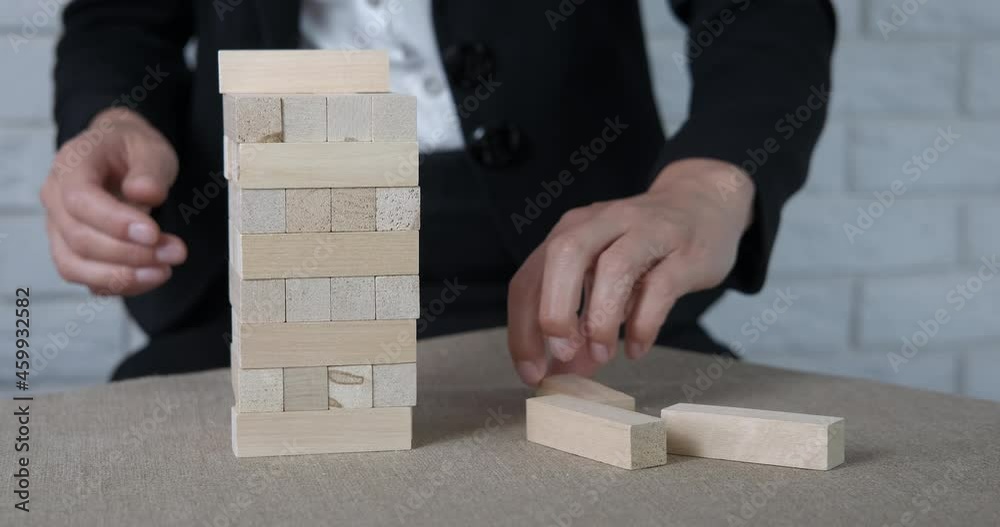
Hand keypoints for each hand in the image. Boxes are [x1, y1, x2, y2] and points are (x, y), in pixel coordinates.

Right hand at [40, 108, 185, 295]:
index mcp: (71, 165)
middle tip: (175, 253)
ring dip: (122, 277)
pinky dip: (118, 284)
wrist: (121, 154)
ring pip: (74, 266)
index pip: (79, 200)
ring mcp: (58, 227)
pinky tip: (150, 276)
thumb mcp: (150, 148)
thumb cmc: (132, 150)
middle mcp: (55, 198)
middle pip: (79, 238)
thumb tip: (144, 193)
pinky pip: (86, 278)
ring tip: (164, 271)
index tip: (153, 233)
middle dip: (129, 253)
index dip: (115, 222)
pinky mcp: (71, 250)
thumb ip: (149, 169)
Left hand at [507, 158, 754, 384]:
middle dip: (554, 311)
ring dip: (601, 318)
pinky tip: (636, 348)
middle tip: (561, 354)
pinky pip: (660, 287)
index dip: (522, 329)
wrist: (704, 204)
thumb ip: (579, 319)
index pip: (531, 277)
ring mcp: (645, 232)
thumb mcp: (602, 273)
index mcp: (572, 231)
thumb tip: (560, 372)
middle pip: (565, 255)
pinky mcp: (683, 250)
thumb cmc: (644, 244)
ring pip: (614, 267)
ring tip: (601, 355)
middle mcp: (603, 224)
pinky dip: (644, 323)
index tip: (530, 370)